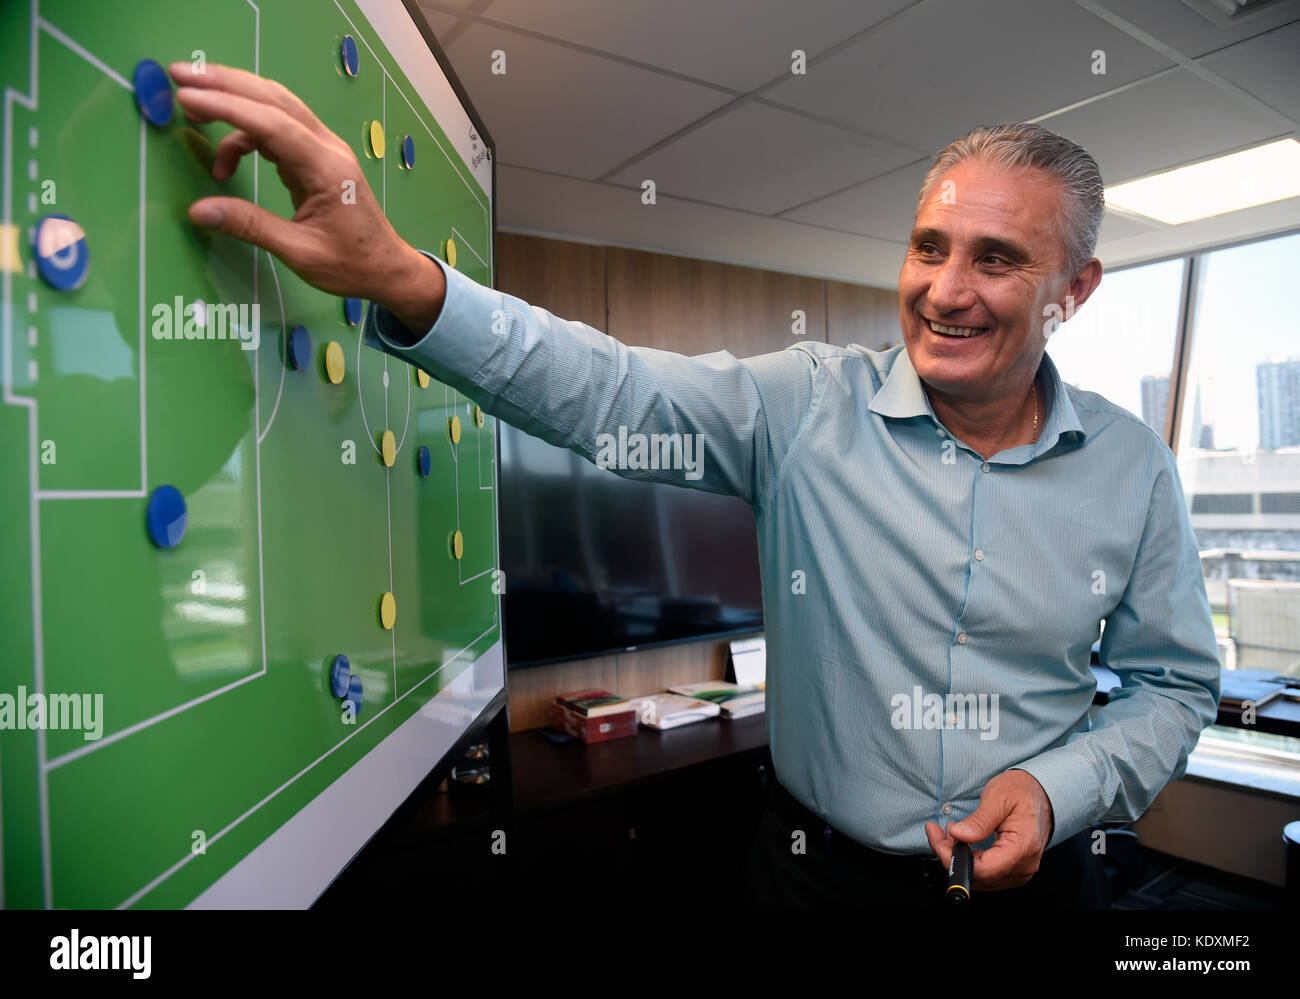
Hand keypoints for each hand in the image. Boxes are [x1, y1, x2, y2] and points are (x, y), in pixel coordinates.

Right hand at [167, 61, 444, 332]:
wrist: (388, 269)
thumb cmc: (351, 264)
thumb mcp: (300, 253)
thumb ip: (250, 227)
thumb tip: (197, 211)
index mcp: (328, 168)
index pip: (273, 124)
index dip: (227, 108)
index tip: (186, 97)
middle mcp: (328, 149)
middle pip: (274, 100)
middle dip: (225, 83)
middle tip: (178, 75)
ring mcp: (324, 150)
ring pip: (276, 108)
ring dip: (234, 100)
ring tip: (191, 105)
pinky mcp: (317, 158)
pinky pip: (278, 130)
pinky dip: (247, 135)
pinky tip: (225, 160)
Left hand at [924, 768, 1053, 890]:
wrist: (1040, 794)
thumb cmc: (1022, 792)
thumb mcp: (998, 797)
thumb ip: (979, 820)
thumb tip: (958, 835)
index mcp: (1023, 846)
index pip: (985, 869)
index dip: (955, 859)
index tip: (938, 840)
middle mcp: (1024, 864)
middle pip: (979, 876)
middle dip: (950, 856)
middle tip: (936, 832)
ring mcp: (1020, 870)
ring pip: (980, 878)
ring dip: (958, 859)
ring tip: (947, 834)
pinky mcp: (1013, 869)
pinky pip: (987, 874)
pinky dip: (969, 861)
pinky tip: (961, 843)